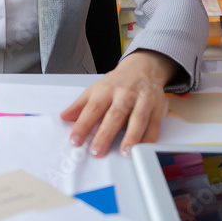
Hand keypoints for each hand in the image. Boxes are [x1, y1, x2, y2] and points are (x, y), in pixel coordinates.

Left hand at [60, 49, 178, 158]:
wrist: (143, 67)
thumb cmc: (118, 82)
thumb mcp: (96, 89)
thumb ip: (80, 105)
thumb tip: (64, 117)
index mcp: (106, 90)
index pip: (92, 108)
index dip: (83, 125)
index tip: (75, 140)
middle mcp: (125, 94)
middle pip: (115, 115)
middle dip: (105, 134)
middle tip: (97, 151)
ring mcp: (143, 99)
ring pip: (137, 119)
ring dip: (131, 137)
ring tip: (124, 153)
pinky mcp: (158, 107)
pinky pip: (154, 125)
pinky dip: (149, 138)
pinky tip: (142, 150)